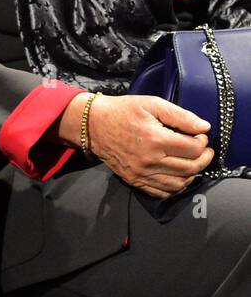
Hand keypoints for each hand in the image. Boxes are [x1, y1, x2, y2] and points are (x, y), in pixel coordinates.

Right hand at [84, 94, 213, 197]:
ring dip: (192, 173)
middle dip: (204, 158)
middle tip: (203, 150)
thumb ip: (180, 115)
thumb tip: (204, 127)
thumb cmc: (122, 111)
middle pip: (191, 167)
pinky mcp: (134, 180)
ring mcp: (141, 173)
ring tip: (191, 161)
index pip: (194, 149)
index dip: (203, 142)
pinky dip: (176, 186)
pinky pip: (163, 192)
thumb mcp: (151, 104)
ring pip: (180, 183)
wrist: (92, 125)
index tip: (199, 135)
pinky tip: (177, 174)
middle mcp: (149, 160)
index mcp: (155, 139)